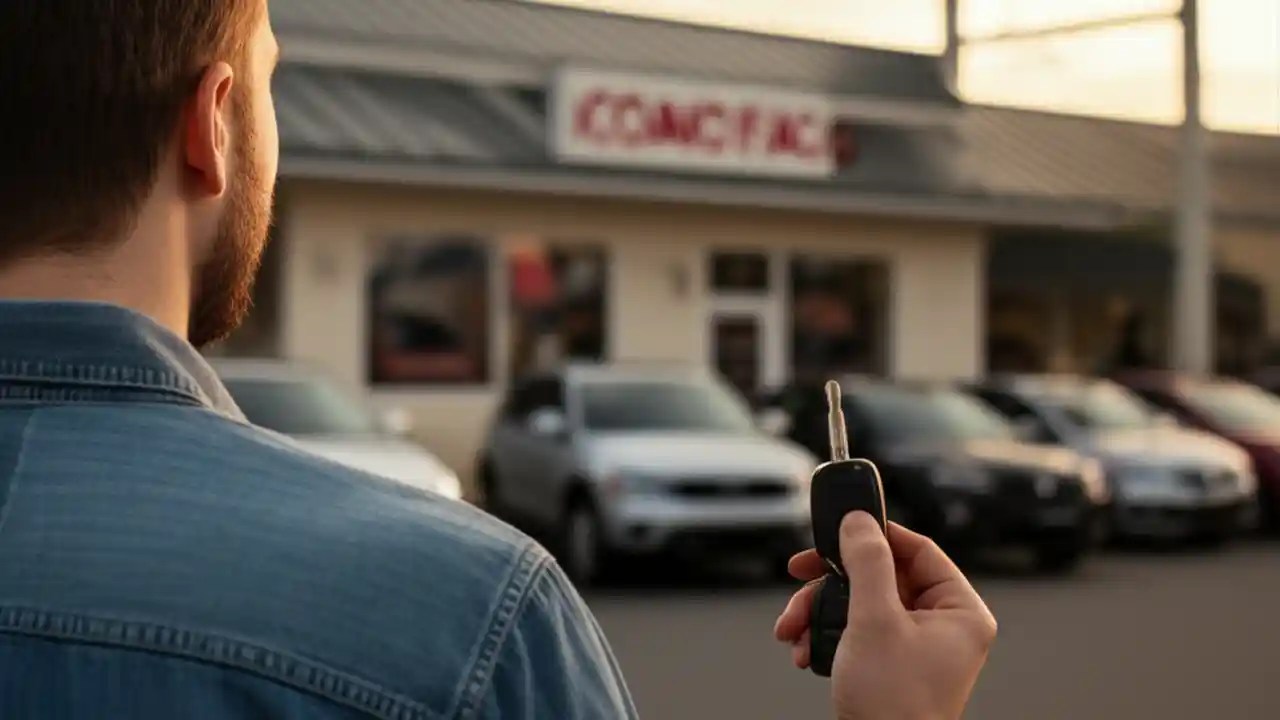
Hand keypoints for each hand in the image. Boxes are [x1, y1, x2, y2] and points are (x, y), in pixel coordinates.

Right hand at [773, 514, 996, 719]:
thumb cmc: (895, 710)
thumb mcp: (875, 621)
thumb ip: (867, 563)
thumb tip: (860, 523)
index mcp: (960, 612)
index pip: (919, 550)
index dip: (877, 536)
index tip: (841, 529)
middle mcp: (943, 628)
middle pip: (881, 576)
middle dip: (831, 584)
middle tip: (802, 575)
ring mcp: (915, 648)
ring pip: (860, 604)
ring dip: (820, 612)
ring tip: (795, 627)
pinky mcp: (889, 665)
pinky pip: (855, 631)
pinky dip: (826, 636)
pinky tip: (806, 649)